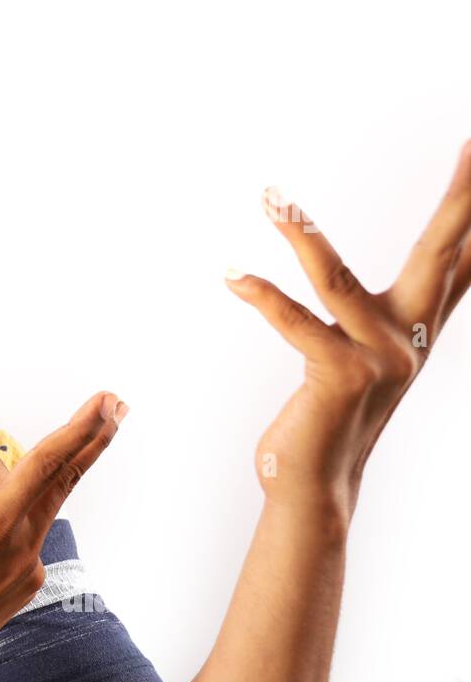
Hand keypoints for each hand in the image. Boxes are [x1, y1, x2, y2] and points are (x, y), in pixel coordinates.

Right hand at [0, 390, 127, 681]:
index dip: (78, 429)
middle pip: (62, 481)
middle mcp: (17, 549)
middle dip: (89, 440)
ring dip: (17, 475)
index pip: (45, 467)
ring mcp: (22, 570)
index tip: (106, 403)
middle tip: (116, 404)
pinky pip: (19, 534)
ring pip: (33, 506)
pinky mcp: (17, 585)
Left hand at [225, 139, 470, 513]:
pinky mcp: (339, 376)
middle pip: (441, 253)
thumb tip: (425, 280)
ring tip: (271, 196)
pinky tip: (233, 274)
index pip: (466, 258)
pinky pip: (294, 321)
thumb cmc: (334, 414)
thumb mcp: (374, 357)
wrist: (317, 485)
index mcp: (420, 327)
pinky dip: (261, 294)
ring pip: (337, 278)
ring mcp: (379, 357)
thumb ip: (394, 314)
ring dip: (301, 233)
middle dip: (461, 198)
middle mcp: (411, 338)